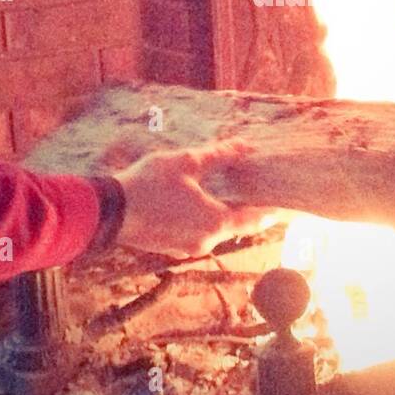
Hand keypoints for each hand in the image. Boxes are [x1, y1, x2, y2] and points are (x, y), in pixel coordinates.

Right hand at [115, 140, 270, 258]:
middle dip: (246, 212)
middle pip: (235, 226)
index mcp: (215, 221)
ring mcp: (187, 247)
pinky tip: (196, 206)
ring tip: (227, 197)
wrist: (109, 213)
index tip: (285, 207)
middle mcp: (206, 240)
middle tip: (258, 196)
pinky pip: (196, 234)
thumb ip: (219, 155)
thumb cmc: (148, 185)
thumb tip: (245, 146)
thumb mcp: (186, 163)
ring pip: (214, 231)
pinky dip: (202, 221)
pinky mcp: (171, 248)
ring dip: (222, 216)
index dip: (270, 212)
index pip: (254, 219)